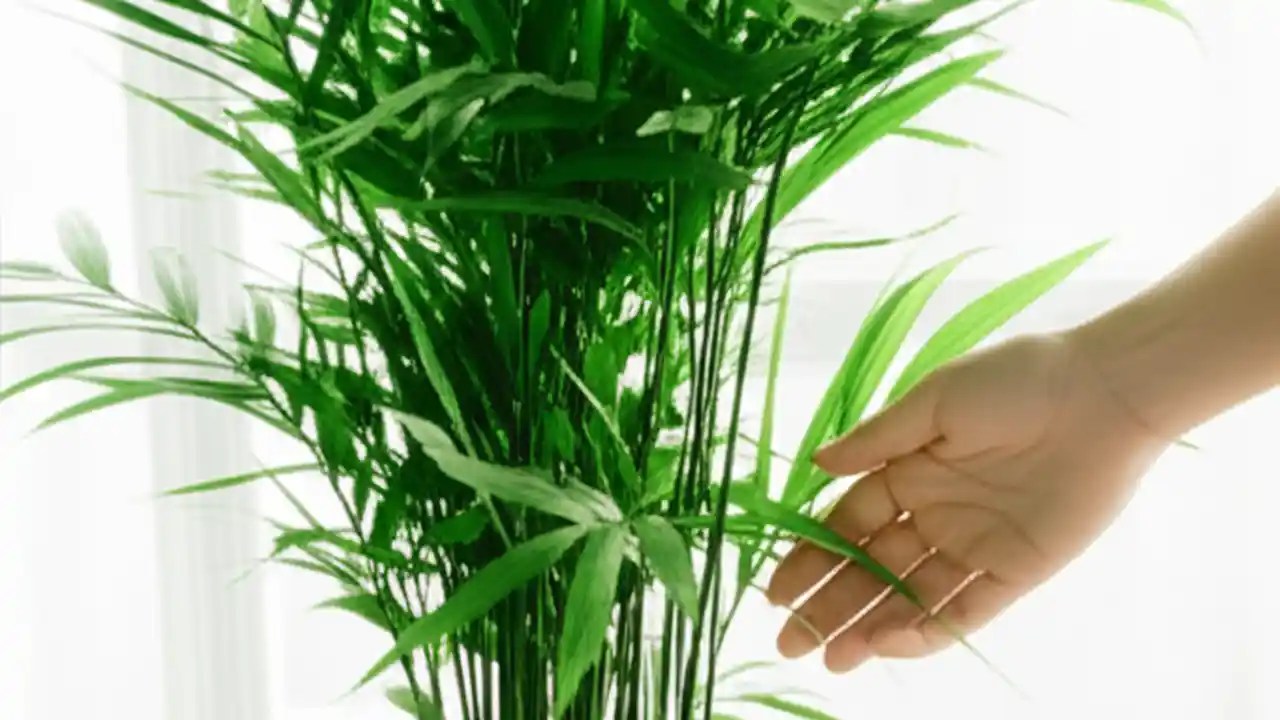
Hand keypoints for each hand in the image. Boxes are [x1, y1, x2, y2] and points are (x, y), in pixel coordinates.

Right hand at [766, 333, 1170, 671]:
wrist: (1103, 394)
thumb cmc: (1016, 381)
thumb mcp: (934, 402)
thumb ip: (876, 442)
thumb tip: (816, 465)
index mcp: (907, 472)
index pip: (847, 526)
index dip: (810, 559)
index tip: (775, 590)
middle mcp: (933, 514)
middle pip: (869, 571)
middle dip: (828, 606)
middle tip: (790, 643)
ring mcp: (973, 545)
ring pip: (910, 598)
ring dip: (869, 628)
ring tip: (831, 659)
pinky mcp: (1016, 569)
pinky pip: (966, 609)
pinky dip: (928, 629)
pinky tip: (889, 643)